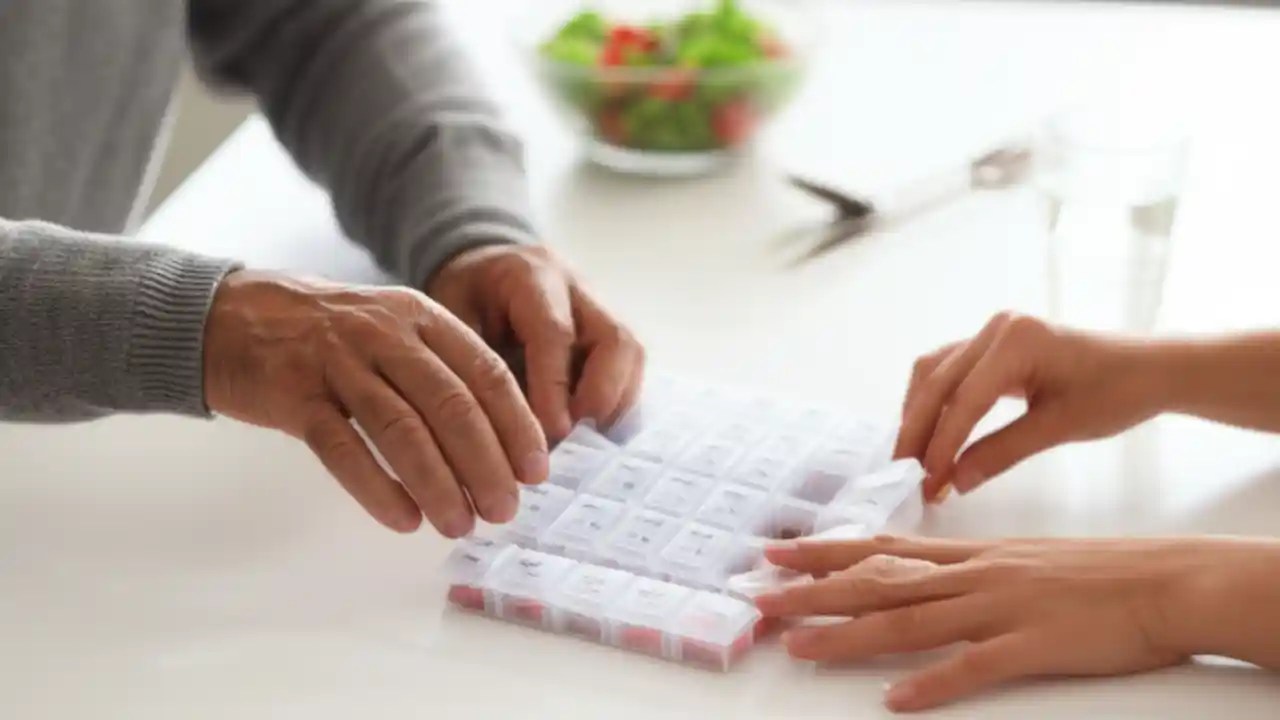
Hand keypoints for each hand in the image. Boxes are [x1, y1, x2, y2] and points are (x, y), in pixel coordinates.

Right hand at [203, 270, 547, 536]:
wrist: (227, 315)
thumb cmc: (324, 336)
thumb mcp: (390, 330)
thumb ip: (438, 372)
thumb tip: (496, 445)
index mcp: (420, 316)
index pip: (486, 372)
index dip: (517, 426)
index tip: (536, 473)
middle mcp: (384, 333)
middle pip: (452, 405)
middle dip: (486, 464)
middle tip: (504, 510)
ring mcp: (337, 362)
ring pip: (403, 429)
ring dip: (439, 484)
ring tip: (459, 525)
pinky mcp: (295, 395)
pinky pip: (344, 449)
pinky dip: (378, 489)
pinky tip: (404, 520)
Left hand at [429, 244, 644, 441]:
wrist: (487, 268)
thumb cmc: (467, 295)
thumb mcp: (451, 315)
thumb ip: (474, 361)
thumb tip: (495, 428)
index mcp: (531, 276)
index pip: (554, 332)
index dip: (556, 386)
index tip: (553, 432)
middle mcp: (577, 289)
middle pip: (614, 339)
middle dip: (603, 394)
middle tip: (577, 438)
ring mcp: (601, 309)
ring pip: (631, 354)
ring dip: (615, 403)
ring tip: (587, 442)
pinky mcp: (610, 332)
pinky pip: (630, 369)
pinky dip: (617, 404)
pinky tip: (592, 433)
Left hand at [757, 535, 1279, 712]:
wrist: (1163, 582)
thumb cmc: (1094, 573)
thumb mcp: (1019, 558)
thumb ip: (965, 568)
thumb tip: (916, 575)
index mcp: (969, 556)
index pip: (881, 548)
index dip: (824, 551)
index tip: (776, 551)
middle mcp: (973, 576)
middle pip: (879, 581)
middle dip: (814, 590)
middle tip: (760, 595)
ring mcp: (999, 609)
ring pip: (910, 621)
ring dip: (850, 635)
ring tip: (800, 647)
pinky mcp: (1032, 646)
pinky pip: (974, 667)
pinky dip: (934, 683)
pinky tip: (898, 699)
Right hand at [896, 312, 1163, 499]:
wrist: (1150, 369)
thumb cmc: (1116, 394)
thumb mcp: (1059, 427)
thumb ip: (1001, 452)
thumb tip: (953, 482)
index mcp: (1016, 341)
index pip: (963, 399)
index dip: (941, 444)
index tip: (928, 483)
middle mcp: (995, 328)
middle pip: (936, 382)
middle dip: (917, 431)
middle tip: (905, 475)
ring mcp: (992, 332)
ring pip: (934, 372)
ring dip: (919, 414)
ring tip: (913, 457)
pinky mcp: (993, 344)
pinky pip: (949, 369)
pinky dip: (935, 401)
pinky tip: (931, 432)